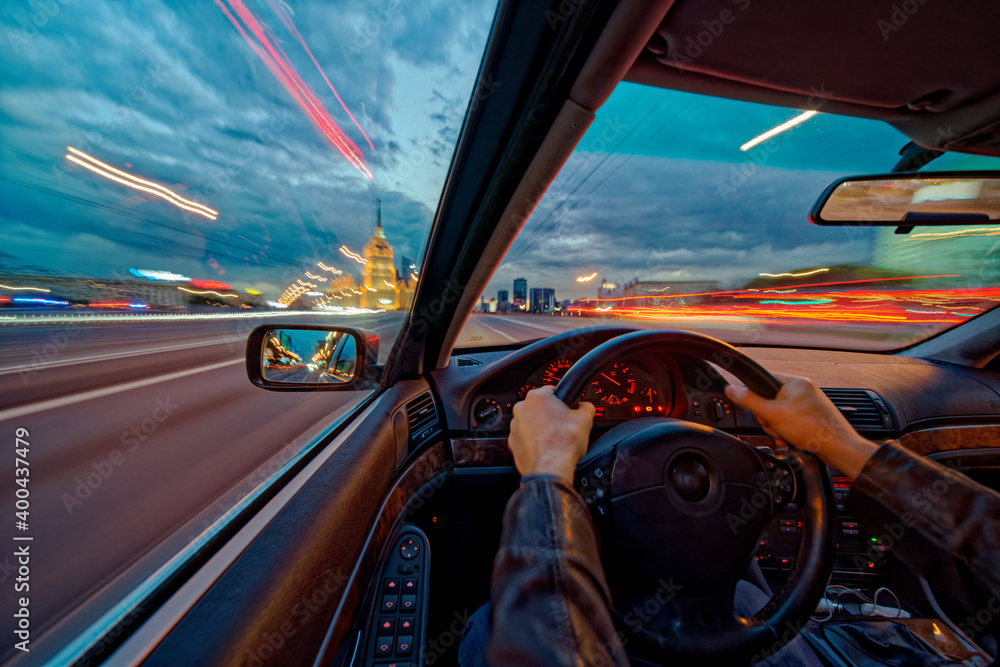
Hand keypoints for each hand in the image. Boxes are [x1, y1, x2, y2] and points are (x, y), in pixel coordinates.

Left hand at [509, 385, 595, 483]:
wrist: (550, 469)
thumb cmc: (563, 444)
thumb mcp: (585, 419)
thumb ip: (586, 406)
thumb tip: (585, 406)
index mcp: (537, 397)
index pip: (553, 391)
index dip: (564, 401)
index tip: (568, 409)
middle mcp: (521, 409)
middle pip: (541, 407)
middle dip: (552, 415)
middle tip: (564, 426)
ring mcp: (515, 426)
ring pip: (532, 422)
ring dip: (542, 427)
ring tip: (555, 438)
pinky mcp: (513, 442)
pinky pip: (526, 437)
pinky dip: (534, 441)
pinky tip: (546, 447)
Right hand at [724, 374, 877, 477]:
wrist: (838, 448)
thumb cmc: (813, 428)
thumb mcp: (773, 414)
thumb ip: (750, 401)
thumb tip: (731, 389)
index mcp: (795, 382)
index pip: (764, 380)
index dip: (755, 396)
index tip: (757, 409)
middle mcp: (803, 390)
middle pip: (770, 400)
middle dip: (768, 417)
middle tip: (774, 425)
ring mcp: (808, 405)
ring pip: (779, 413)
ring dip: (777, 426)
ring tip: (785, 434)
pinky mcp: (811, 418)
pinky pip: (790, 421)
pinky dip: (787, 431)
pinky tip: (790, 438)